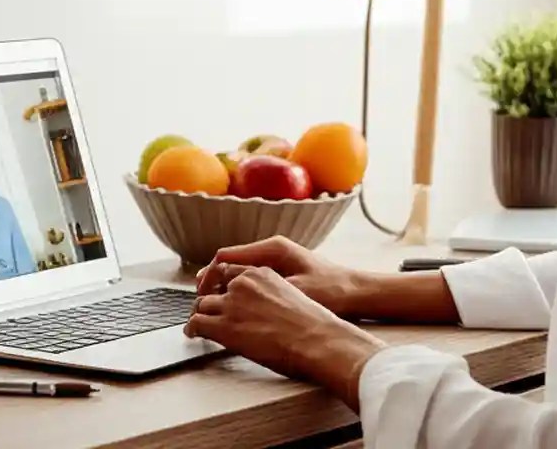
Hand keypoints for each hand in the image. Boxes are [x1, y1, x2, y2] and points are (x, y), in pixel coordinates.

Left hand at [185, 266, 385, 409]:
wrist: (317, 340)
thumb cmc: (314, 324)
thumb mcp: (295, 293)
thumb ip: (272, 293)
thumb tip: (265, 307)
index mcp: (262, 272)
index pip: (230, 271)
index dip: (220, 283)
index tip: (216, 290)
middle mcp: (243, 283)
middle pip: (212, 287)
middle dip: (208, 299)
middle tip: (205, 309)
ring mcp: (232, 304)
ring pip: (201, 305)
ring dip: (199, 315)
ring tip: (197, 324)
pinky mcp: (225, 326)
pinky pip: (197, 323)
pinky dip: (192, 329)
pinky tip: (193, 334)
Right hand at [195, 236, 364, 317]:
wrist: (357, 292)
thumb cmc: (331, 291)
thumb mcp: (294, 291)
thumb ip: (262, 288)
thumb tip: (230, 292)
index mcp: (272, 249)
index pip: (226, 255)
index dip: (208, 274)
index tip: (199, 292)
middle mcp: (272, 250)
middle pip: (230, 261)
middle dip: (212, 280)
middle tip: (199, 300)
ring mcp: (277, 260)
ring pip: (239, 269)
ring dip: (225, 285)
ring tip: (212, 304)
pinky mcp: (282, 272)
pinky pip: (251, 277)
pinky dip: (239, 288)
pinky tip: (236, 305)